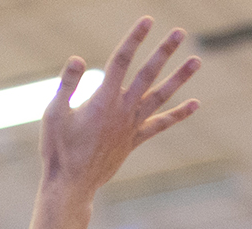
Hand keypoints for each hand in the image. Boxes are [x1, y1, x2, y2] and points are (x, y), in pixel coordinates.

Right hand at [39, 17, 200, 193]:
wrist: (71, 185)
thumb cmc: (58, 149)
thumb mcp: (54, 113)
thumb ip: (67, 84)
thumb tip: (78, 58)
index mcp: (102, 100)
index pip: (121, 61)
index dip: (134, 39)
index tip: (147, 21)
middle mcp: (122, 110)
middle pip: (147, 74)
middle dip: (164, 52)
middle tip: (180, 32)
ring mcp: (131, 126)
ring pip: (160, 96)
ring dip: (179, 77)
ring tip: (197, 60)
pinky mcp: (134, 140)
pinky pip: (159, 125)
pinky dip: (177, 114)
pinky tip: (195, 104)